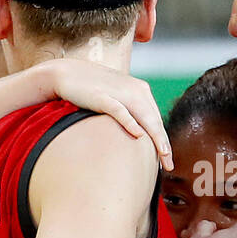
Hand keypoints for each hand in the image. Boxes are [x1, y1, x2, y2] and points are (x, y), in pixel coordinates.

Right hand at [45, 59, 171, 170]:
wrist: (67, 73)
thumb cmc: (93, 89)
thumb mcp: (117, 97)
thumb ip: (130, 111)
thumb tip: (139, 133)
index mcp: (141, 90)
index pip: (157, 119)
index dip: (163, 139)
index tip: (167, 158)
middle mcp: (136, 90)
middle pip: (155, 120)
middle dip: (163, 144)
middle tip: (169, 164)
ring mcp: (120, 92)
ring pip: (144, 117)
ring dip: (155, 136)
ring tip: (162, 154)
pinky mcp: (103, 96)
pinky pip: (120, 111)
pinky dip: (131, 122)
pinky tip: (139, 135)